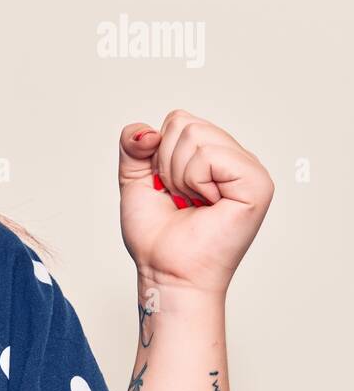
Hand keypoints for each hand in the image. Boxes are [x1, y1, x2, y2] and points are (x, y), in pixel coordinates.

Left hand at [118, 109, 273, 297]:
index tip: (166, 187)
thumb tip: (147, 130)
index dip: (157, 154)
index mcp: (211, 154)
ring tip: (192, 201)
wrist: (165, 270)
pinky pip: (212, 155)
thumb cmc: (156, 234)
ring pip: (195, 135)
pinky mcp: (257, 184)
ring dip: (180, 175)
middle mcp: (233, 158)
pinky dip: (196, 180)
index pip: (177, 120)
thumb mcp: (133, 179)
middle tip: (180, 197)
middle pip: (184, 123)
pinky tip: (207, 203)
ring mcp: (249, 169)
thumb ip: (132, 145)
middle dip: (166, 163)